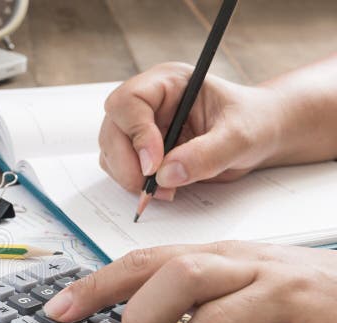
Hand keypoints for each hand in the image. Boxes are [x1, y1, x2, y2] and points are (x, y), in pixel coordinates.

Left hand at [43, 241, 336, 322]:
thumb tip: (126, 313)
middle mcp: (252, 271)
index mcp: (225, 255)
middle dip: (142, 317)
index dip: (97, 285)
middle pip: (179, 275)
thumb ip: (189, 287)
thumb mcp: (241, 273)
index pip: (149, 259)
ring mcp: (286, 305)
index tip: (58, 309)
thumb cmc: (297, 291)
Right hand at [98, 63, 280, 199]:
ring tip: (165, 190)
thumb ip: (207, 154)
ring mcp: (141, 127)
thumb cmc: (254, 123)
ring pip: (111, 152)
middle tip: (150, 187)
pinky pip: (121, 168)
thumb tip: (167, 175)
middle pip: (113, 129)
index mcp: (168, 83)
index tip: (154, 165)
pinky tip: (162, 189)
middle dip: (127, 163)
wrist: (261, 135)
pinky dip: (134, 184)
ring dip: (129, 176)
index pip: (130, 102)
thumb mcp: (240, 137)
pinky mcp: (141, 151)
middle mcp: (148, 102)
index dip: (136, 134)